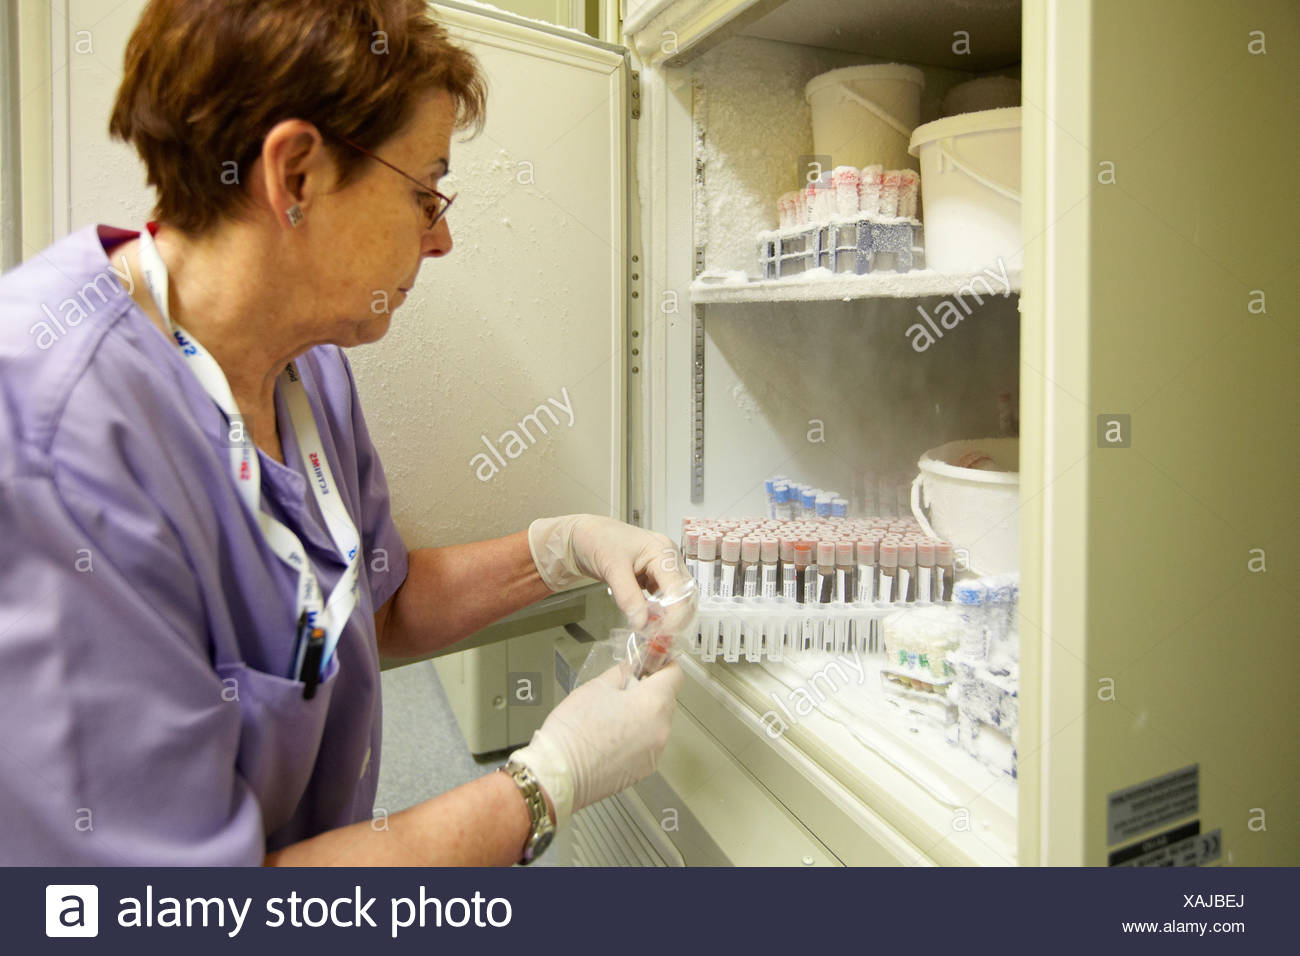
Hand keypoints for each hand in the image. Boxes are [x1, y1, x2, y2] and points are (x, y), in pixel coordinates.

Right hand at [509, 661, 684, 826]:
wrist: (559, 774)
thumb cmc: (573, 732)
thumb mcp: (596, 687)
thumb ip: (622, 673)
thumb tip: (633, 667)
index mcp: (652, 704)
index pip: (675, 674)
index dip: (662, 665)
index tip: (651, 663)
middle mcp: (660, 730)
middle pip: (666, 700)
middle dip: (648, 691)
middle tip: (622, 689)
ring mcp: (654, 753)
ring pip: (656, 724)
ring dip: (641, 717)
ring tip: (610, 718)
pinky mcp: (644, 770)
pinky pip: (647, 745)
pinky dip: (635, 738)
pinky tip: (610, 738)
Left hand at [528, 514, 692, 630]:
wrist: (584, 535)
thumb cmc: (597, 540)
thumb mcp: (611, 568)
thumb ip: (628, 596)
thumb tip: (641, 622)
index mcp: (662, 551)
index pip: (679, 588)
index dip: (674, 614)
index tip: (661, 634)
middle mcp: (668, 559)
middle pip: (686, 594)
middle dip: (676, 618)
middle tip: (658, 638)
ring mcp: (663, 568)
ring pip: (678, 599)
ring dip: (669, 617)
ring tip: (651, 632)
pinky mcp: (655, 578)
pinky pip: (664, 599)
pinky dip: (659, 613)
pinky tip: (647, 622)